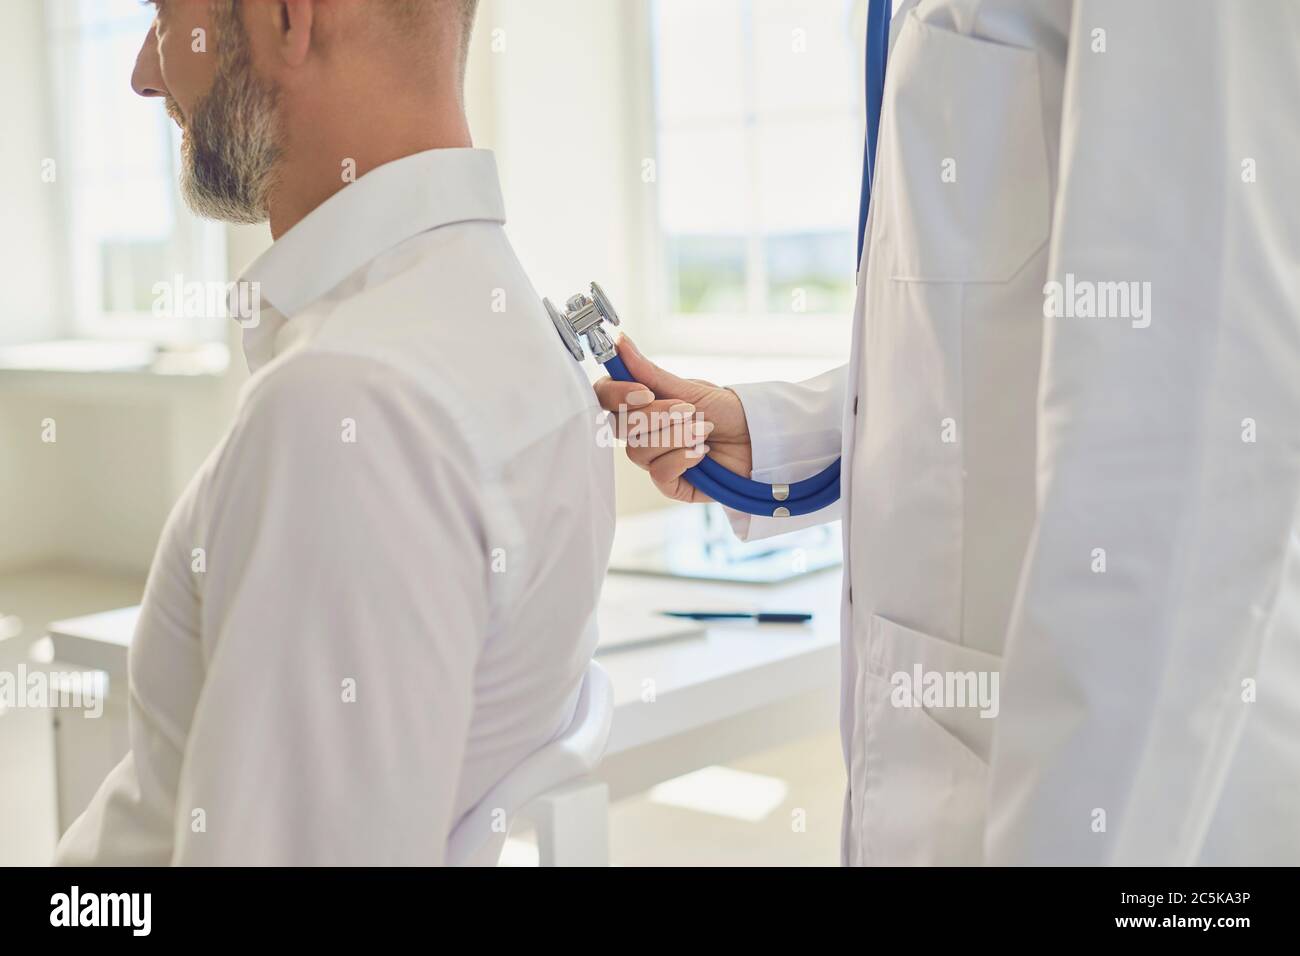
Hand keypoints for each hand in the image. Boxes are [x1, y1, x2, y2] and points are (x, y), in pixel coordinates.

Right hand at [593, 335, 752, 503]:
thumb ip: (650, 373)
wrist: (761, 438)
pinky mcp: (670, 484)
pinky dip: (681, 459)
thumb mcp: (690, 389)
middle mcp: (644, 432)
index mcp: (644, 405)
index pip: (606, 398)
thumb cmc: (729, 411)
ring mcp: (655, 459)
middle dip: (656, 416)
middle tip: (689, 409)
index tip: (644, 392)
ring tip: (703, 431)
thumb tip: (619, 343)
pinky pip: (658, 474)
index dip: (616, 395)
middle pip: (619, 426)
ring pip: (638, 451)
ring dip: (675, 437)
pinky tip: (701, 454)